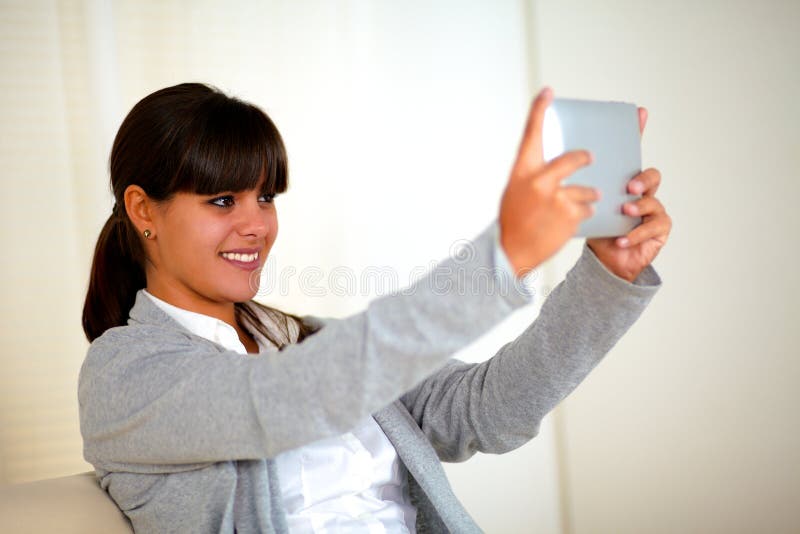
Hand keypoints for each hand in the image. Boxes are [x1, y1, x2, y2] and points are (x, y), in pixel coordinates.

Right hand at [499, 88, 598, 276]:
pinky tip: (566, 224)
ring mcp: (557, 198)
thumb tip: (561, 165)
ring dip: (585, 198)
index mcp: (522, 171)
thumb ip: (536, 175)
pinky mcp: (570, 215)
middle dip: (583, 159)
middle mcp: (540, 181)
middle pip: (573, 159)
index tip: (548, 92)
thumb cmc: (514, 219)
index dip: (539, 111)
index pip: (531, 134)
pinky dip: (581, 215)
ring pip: (585, 190)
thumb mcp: (517, 191)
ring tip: (570, 208)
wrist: (512, 252)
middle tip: (589, 158)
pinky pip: (586, 209)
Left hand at [586, 107, 671, 281]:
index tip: (639, 112)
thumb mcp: (581, 206)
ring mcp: (652, 210)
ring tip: (625, 209)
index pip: (631, 154)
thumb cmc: (594, 230)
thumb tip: (553, 166)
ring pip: (654, 201)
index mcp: (622, 181)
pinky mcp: (658, 230)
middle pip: (651, 175)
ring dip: (639, 205)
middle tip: (628, 186)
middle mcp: (641, 192)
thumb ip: (574, 187)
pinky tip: (622, 239)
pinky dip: (637, 234)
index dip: (637, 133)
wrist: (602, 262)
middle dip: (642, 179)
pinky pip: (654, 227)